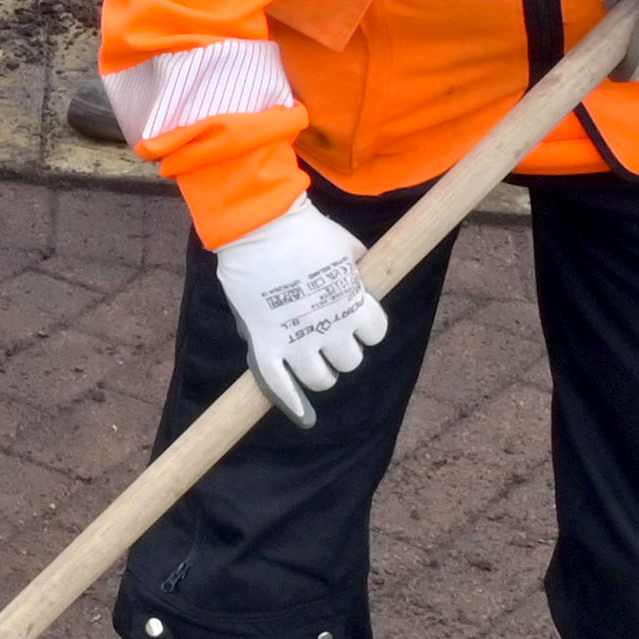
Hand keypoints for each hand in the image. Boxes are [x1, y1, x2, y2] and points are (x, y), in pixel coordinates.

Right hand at [212, 200, 392, 428]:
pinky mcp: (266, 343)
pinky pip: (278, 383)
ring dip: (319, 372)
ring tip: (310, 360)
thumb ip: (357, 269)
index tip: (353, 314)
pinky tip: (302, 415)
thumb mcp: (347, 246)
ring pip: (321, 378)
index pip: (376, 333)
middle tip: (327, 333)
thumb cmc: (306, 229)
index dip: (365, 325)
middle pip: (351, 360)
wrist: (262, 224)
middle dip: (342, 348)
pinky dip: (290, 401)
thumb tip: (360, 274)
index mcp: (356, 304)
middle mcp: (333, 328)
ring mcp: (298, 340)